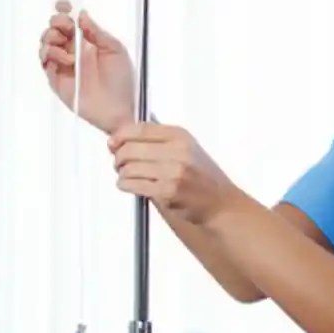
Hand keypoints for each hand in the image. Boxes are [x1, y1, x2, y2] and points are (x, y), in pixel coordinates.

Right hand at [38, 0, 136, 133]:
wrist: (119, 109)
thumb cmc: (122, 81)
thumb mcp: (115, 49)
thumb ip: (97, 32)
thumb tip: (82, 14)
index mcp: (87, 41)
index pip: (69, 21)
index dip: (63, 10)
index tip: (64, 5)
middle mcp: (72, 50)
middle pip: (53, 28)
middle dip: (57, 22)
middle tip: (68, 28)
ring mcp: (63, 65)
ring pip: (45, 43)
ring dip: (52, 39)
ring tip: (69, 51)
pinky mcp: (56, 80)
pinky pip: (44, 62)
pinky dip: (51, 55)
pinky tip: (67, 61)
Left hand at [109, 122, 243, 224]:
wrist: (220, 203)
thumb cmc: (201, 177)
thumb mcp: (186, 148)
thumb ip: (159, 140)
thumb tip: (124, 136)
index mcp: (180, 136)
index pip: (139, 128)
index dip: (120, 135)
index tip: (112, 142)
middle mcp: (177, 151)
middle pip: (130, 148)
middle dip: (118, 157)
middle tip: (119, 163)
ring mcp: (173, 172)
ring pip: (129, 168)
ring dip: (122, 173)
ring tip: (126, 176)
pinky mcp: (167, 192)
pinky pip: (134, 184)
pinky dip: (125, 185)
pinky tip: (129, 185)